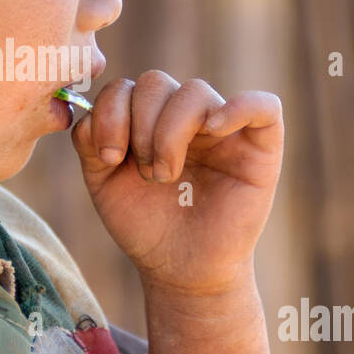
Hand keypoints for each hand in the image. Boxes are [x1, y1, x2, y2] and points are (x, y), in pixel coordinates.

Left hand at [69, 72, 283, 295]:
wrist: (181, 270)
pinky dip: (238, 107)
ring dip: (170, 132)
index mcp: (149, 119)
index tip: (109, 157)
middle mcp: (185, 116)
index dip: (110, 113)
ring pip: (195, 91)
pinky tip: (213, 131)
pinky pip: (263, 105)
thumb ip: (91, 142)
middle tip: (147, 174)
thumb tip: (91, 113)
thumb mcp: (104, 182)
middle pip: (156, 82)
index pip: (125, 87)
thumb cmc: (147, 225)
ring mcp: (224, 128)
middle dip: (141, 127)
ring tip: (167, 175)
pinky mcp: (261, 146)